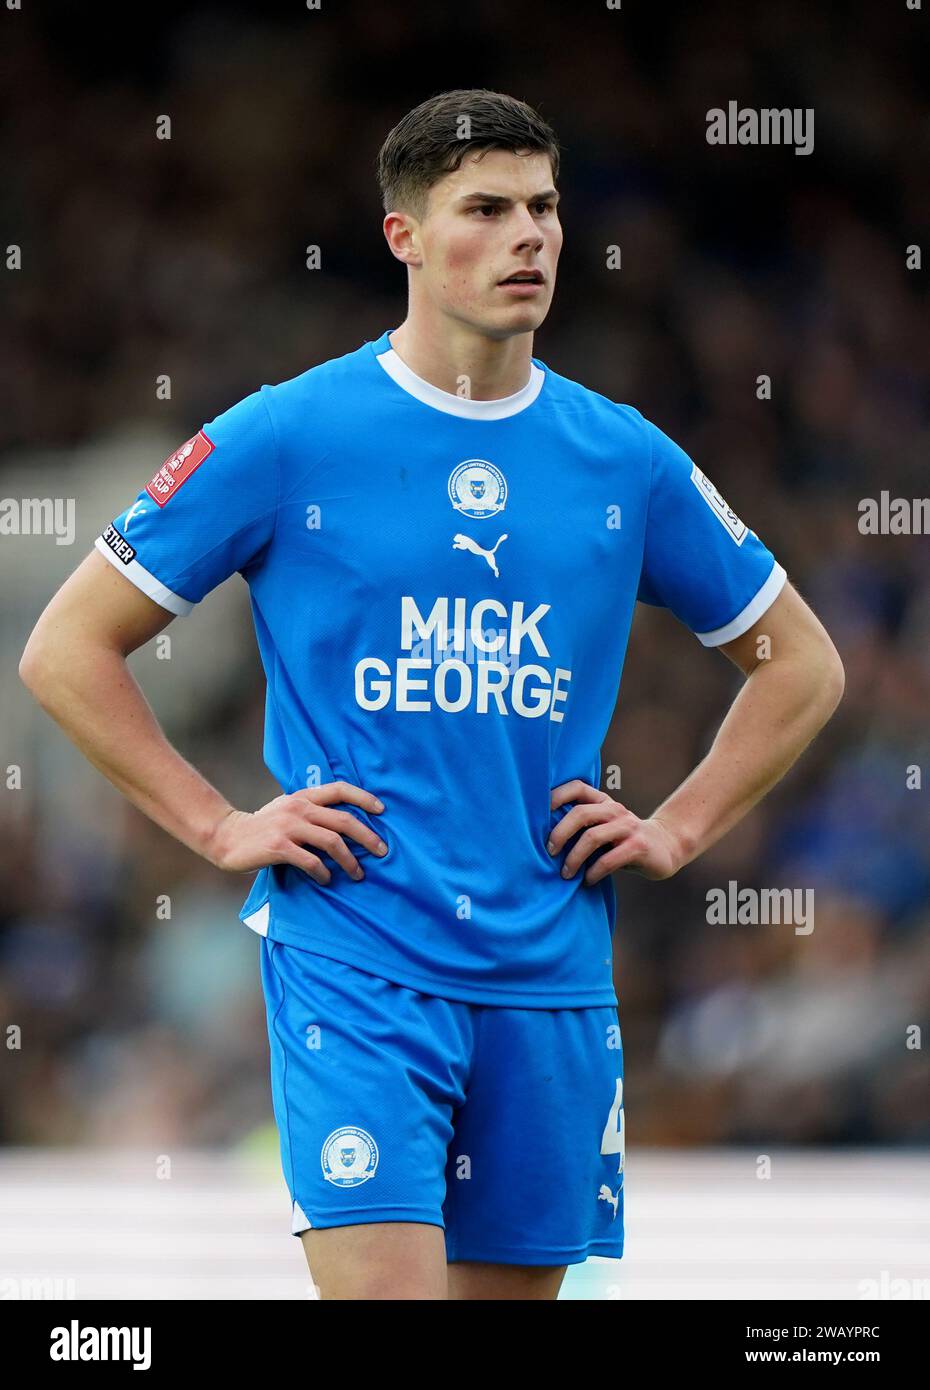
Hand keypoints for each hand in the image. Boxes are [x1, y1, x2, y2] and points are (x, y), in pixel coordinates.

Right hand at [206, 781, 386, 884]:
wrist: (227, 837)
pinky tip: (327, 879)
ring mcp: (289, 827)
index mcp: (303, 796)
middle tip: (382, 851)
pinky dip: (324, 872)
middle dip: (368, 836)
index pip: (340, 789)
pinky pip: (311, 861)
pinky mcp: (279, 847)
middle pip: (344, 820)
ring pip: (332, 842)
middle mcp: (298, 808)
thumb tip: (343, 823)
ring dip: (349, 860)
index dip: (364, 798)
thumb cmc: (262, 826)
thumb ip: (310, 810)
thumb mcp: (286, 809)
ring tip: (358, 874)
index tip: (382, 810)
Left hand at [547, 780, 682, 884]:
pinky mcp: (638, 846)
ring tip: (566, 874)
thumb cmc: (624, 840)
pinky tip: (587, 881)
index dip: (557, 796)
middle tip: (549, 852)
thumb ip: (583, 826)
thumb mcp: (605, 827)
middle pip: (580, 813)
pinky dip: (593, 872)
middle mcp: (615, 810)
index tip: (538, 813)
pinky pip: (608, 860)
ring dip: (574, 858)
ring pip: (592, 837)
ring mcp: (628, 827)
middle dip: (559, 834)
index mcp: (604, 802)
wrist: (666, 847)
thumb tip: (543, 839)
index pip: (578, 788)